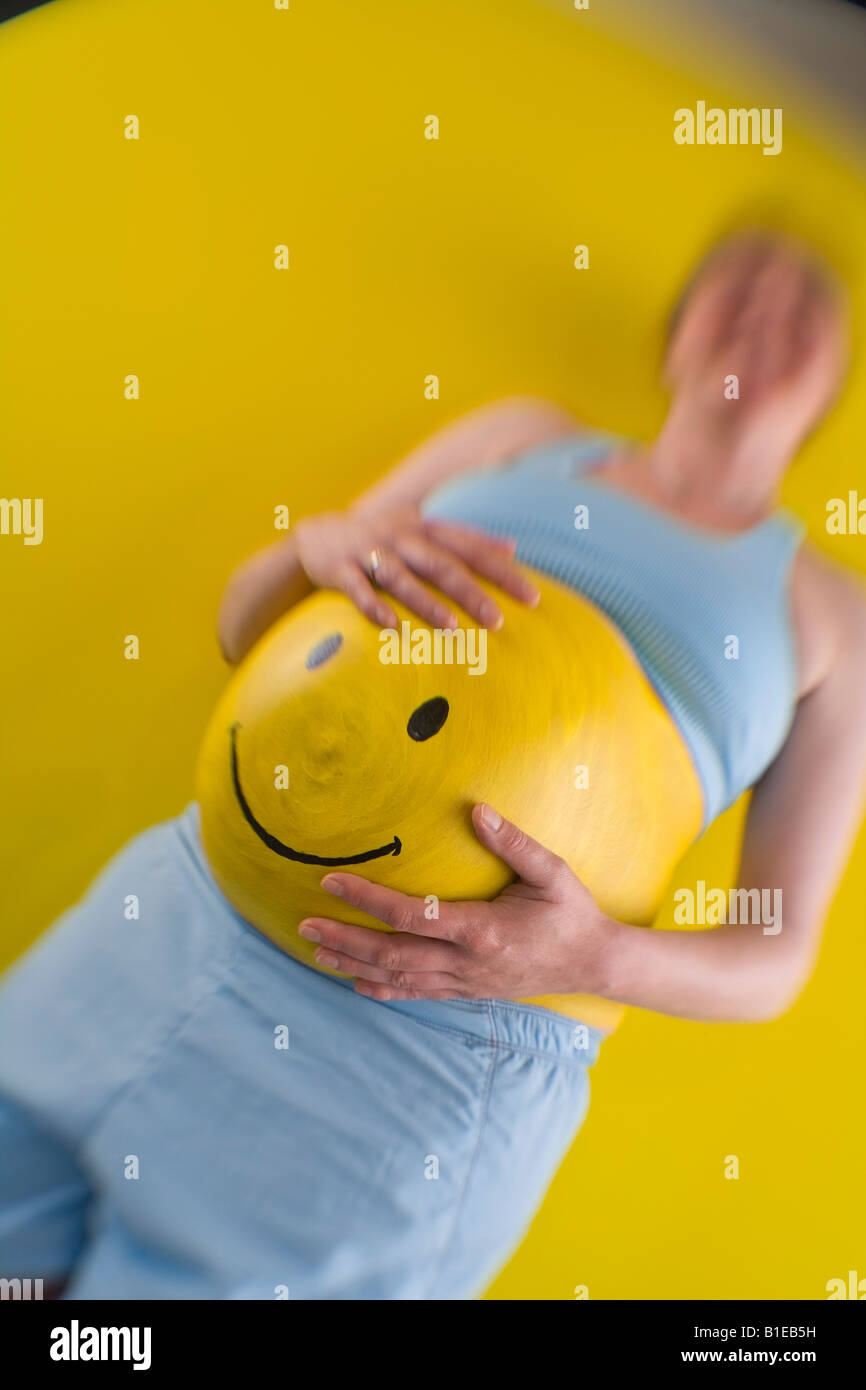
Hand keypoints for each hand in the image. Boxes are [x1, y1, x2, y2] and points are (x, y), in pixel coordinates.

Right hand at [291, 504, 539, 631]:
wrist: (316, 536)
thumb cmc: (383, 538)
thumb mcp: (423, 529)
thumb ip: (466, 538)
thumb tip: (512, 548)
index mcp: (425, 528)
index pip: (471, 549)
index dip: (503, 572)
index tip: (533, 597)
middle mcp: (400, 537)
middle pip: (441, 565)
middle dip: (471, 592)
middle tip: (498, 621)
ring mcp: (368, 552)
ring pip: (401, 578)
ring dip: (427, 602)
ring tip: (453, 628)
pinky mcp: (339, 570)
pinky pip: (357, 591)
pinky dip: (373, 607)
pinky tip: (392, 627)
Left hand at [297, 805, 612, 1000]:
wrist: (596, 962)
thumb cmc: (573, 913)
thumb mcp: (552, 873)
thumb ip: (514, 843)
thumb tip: (477, 810)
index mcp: (482, 930)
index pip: (411, 914)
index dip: (367, 899)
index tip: (332, 882)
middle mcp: (467, 961)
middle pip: (392, 953)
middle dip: (345, 939)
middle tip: (305, 925)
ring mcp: (465, 981)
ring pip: (399, 977)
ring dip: (355, 965)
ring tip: (317, 952)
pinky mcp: (468, 990)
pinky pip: (419, 993)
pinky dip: (385, 990)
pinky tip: (358, 985)